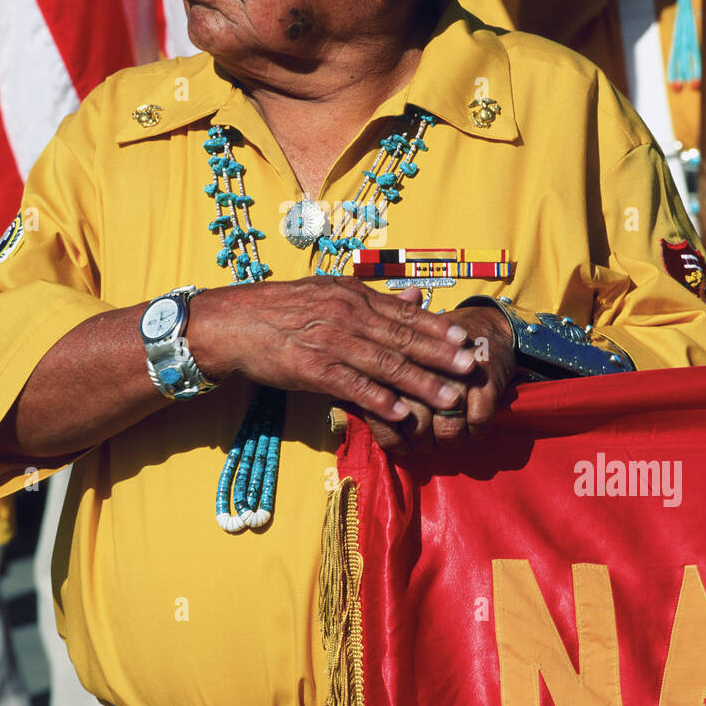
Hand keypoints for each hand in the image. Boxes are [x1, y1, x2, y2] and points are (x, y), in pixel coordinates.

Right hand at [186, 277, 484, 427]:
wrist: (234, 322)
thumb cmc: (283, 309)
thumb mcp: (331, 292)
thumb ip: (376, 298)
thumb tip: (417, 297)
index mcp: (353, 295)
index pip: (405, 313)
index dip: (438, 327)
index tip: (465, 338)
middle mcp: (347, 315)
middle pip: (403, 338)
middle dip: (441, 355)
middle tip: (471, 367)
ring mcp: (331, 342)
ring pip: (385, 364)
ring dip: (420, 383)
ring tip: (449, 398)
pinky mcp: (312, 368)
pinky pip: (353, 386)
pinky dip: (379, 399)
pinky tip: (401, 413)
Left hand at [360, 292, 515, 457]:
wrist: (486, 322)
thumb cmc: (438, 348)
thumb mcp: (405, 358)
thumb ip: (384, 383)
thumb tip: (378, 421)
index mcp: (397, 363)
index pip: (385, 413)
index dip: (392, 438)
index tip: (402, 447)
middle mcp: (424, 368)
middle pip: (417, 426)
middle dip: (423, 444)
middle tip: (427, 446)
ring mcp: (456, 374)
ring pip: (449, 430)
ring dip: (451, 441)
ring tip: (450, 438)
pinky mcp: (486, 379)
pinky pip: (478, 422)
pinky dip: (477, 431)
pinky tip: (473, 427)